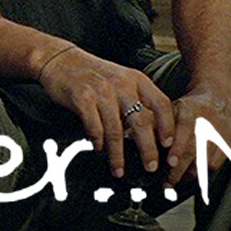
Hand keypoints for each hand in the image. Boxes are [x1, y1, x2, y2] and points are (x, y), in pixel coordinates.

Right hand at [36, 46, 173, 177]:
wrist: (61, 59)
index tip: (169, 145)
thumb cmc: (94, 74)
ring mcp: (101, 91)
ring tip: (119, 170)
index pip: (161, 103)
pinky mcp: (82, 98)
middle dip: (148, 148)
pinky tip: (99, 151)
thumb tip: (152, 132)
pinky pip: (94, 127)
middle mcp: (122, 84)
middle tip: (151, 167)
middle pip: (141, 120)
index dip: (168, 126)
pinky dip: (98, 143)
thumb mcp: (122, 80)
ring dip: (118, 154)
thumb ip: (137, 100)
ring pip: (116, 129)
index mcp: (137, 79)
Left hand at [162, 90, 230, 187]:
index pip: (185, 128)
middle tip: (167, 182)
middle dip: (179, 169)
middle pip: (194, 149)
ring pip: (205, 159)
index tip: (169, 162)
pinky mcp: (229, 140)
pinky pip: (216, 162)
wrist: (217, 96)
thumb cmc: (189, 107)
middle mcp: (206, 119)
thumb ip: (154, 123)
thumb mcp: (170, 108)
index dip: (177, 147)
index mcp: (189, 109)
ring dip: (189, 174)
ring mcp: (220, 130)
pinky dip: (203, 172)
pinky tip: (192, 175)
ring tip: (177, 181)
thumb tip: (134, 137)